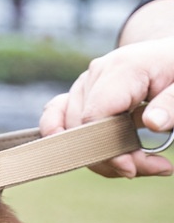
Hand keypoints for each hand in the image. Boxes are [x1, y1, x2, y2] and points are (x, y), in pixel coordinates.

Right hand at [39, 38, 173, 177]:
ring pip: (71, 129)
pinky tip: (87, 155)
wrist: (168, 54)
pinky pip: (59, 118)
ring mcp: (83, 83)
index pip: (95, 116)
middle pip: (81, 127)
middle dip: (109, 156)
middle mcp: (95, 74)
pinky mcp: (79, 93)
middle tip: (150, 167)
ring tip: (135, 164)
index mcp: (122, 69)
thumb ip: (171, 103)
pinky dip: (70, 141)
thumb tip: (152, 124)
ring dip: (98, 155)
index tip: (132, 169)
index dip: (107, 148)